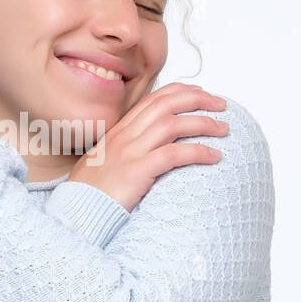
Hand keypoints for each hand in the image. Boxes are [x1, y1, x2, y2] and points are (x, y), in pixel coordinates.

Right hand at [67, 83, 227, 211]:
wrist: (76, 210)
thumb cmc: (92, 191)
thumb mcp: (108, 161)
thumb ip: (128, 148)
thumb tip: (153, 146)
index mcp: (120, 131)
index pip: (153, 99)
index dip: (180, 91)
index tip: (201, 92)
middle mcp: (125, 136)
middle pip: (167, 104)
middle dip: (199, 99)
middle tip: (221, 105)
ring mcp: (130, 152)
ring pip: (173, 124)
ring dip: (203, 123)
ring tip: (224, 130)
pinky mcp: (136, 171)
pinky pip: (173, 155)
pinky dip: (198, 152)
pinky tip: (214, 157)